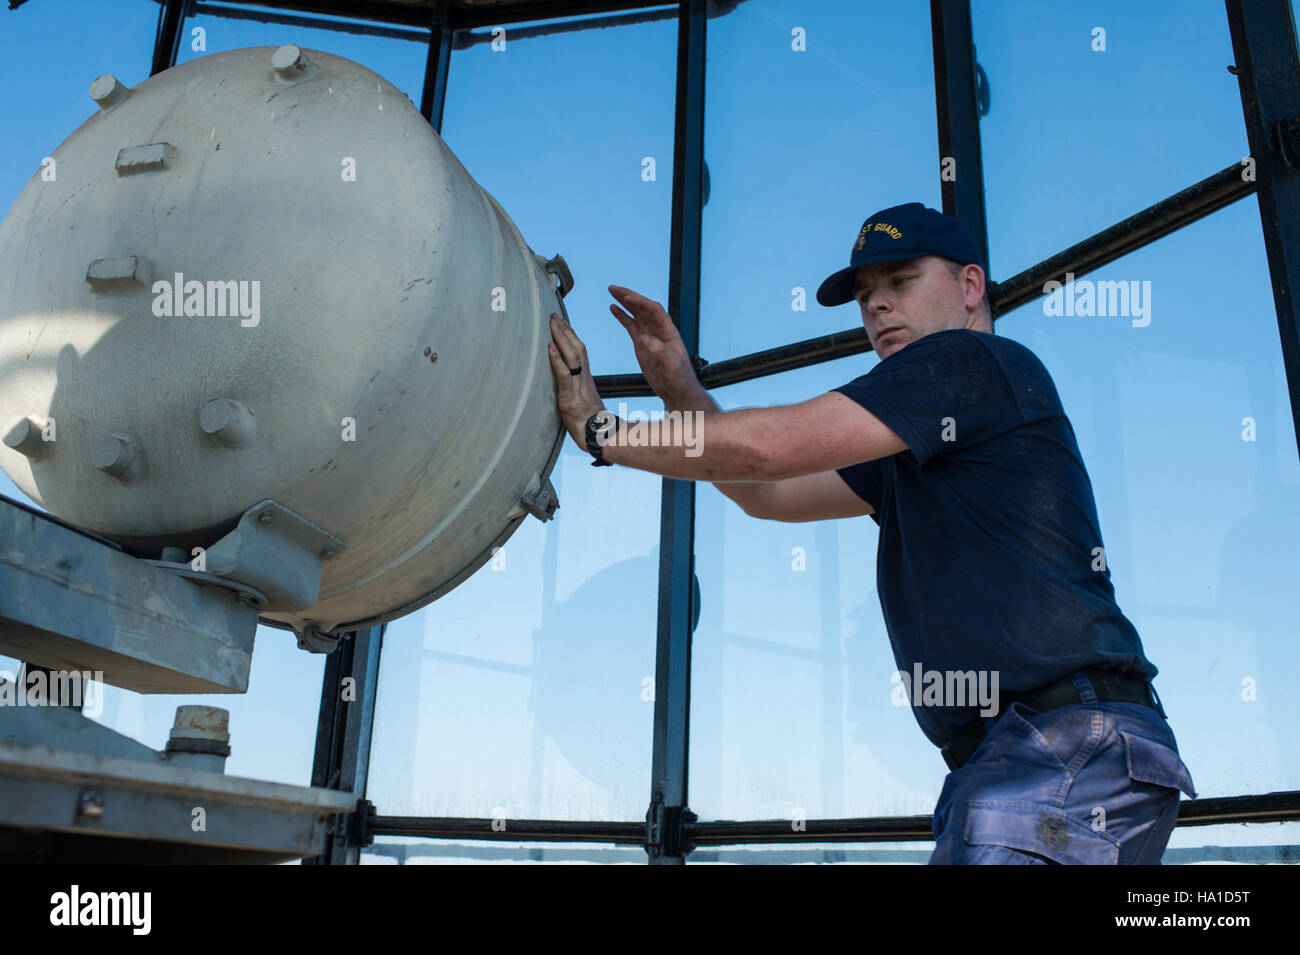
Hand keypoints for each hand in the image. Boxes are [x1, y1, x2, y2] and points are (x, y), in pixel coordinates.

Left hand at [547, 311, 604, 449]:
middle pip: (577, 347)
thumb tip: (568, 385)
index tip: (563, 321)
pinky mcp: (570, 396)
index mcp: (587, 378)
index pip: (580, 351)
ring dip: (561, 337)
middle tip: (554, 315)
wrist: (600, 435)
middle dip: (565, 329)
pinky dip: (556, 359)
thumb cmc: (591, 422)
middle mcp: (584, 377)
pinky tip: (550, 347)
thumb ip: (576, 390)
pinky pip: (564, 373)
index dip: (571, 335)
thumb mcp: (583, 401)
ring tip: (552, 323)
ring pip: (571, 355)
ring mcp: (578, 385)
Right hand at [608, 285, 701, 404]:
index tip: (626, 297)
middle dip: (629, 296)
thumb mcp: (672, 365)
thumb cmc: (680, 378)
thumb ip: (660, 351)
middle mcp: (659, 330)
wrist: (677, 391)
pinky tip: (613, 308)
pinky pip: (631, 325)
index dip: (641, 302)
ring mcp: (650, 336)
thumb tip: (644, 337)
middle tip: (613, 288)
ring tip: (612, 291)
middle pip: (643, 307)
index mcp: (668, 331)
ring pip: (636, 314)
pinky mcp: (642, 344)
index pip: (654, 310)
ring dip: (625, 302)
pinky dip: (622, 316)